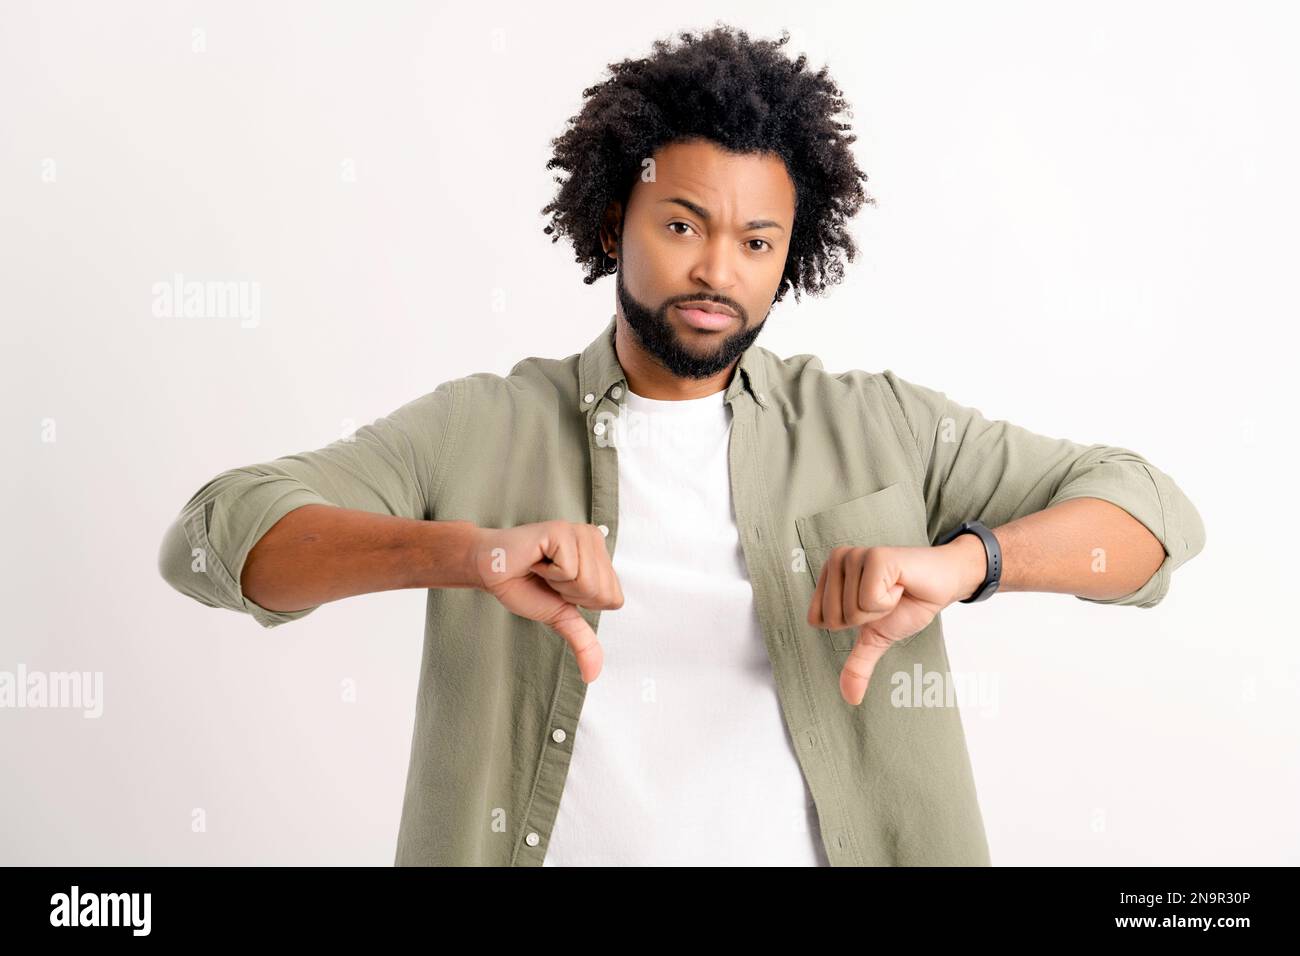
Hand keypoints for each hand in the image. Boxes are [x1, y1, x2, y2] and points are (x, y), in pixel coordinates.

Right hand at [468, 521, 623, 682]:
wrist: (491, 570)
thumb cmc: (525, 585)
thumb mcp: (560, 616)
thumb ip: (582, 641)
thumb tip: (592, 675)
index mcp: (600, 558)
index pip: (614, 600)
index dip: (582, 604)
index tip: (559, 588)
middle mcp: (595, 540)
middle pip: (603, 592)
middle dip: (570, 595)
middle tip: (549, 579)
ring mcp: (579, 533)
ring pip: (588, 582)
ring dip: (558, 584)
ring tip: (542, 569)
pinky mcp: (562, 531)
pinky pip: (570, 570)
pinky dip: (548, 573)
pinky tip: (536, 561)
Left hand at [808, 535, 985, 705]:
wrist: (943, 585)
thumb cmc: (908, 604)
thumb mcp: (877, 637)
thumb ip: (858, 663)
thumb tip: (850, 698)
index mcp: (828, 576)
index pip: (817, 620)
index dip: (851, 624)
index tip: (872, 607)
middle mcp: (836, 560)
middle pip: (834, 618)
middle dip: (867, 618)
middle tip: (886, 599)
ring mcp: (855, 556)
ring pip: (852, 610)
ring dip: (881, 609)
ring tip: (894, 590)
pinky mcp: (876, 556)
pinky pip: (870, 599)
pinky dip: (891, 600)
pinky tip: (901, 584)